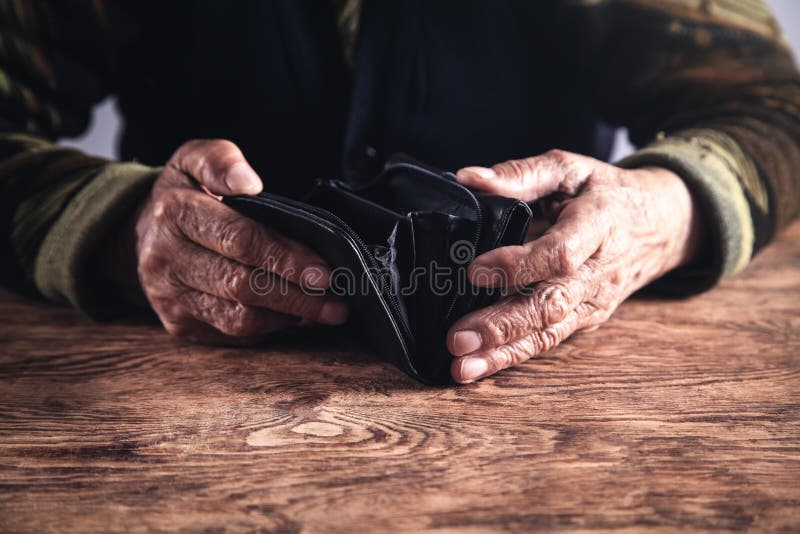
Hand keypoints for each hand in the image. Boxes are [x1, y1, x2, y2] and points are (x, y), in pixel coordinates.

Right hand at [132, 139, 347, 343]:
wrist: (135, 234)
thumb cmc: (181, 196)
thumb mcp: (193, 160)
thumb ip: (220, 160)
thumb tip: (248, 181)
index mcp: (175, 214)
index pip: (240, 240)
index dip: (285, 257)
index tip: (323, 270)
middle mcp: (167, 259)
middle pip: (242, 285)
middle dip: (296, 296)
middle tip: (336, 302)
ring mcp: (170, 297)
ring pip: (238, 318)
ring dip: (287, 317)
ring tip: (323, 311)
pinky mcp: (179, 324)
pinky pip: (231, 334)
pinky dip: (267, 329)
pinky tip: (293, 317)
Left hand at [447, 150, 702, 382]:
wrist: (662, 224)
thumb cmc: (605, 192)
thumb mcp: (569, 168)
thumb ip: (520, 174)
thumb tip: (469, 178)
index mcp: (598, 226)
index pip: (560, 253)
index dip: (519, 265)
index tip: (475, 270)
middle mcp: (599, 271)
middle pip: (550, 304)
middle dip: (503, 325)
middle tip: (457, 338)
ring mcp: (595, 301)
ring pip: (548, 332)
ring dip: (503, 353)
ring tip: (462, 367)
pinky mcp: (587, 319)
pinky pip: (549, 340)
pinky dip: (513, 357)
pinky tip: (479, 367)